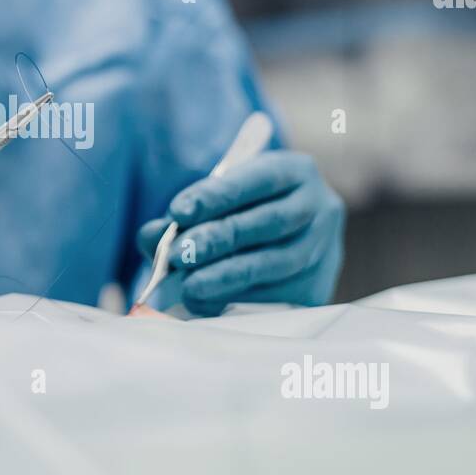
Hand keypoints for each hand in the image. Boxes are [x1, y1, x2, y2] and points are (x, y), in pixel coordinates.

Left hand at [137, 151, 343, 315]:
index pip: (257, 179)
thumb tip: (151, 237)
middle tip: (177, 254)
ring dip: (227, 277)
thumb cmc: (243, 212)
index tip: (177, 212)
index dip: (217, 196)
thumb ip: (184, 214)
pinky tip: (207, 303)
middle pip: (269, 222)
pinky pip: (278, 297)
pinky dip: (238, 300)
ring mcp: (324, 250)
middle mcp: (319, 207)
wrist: (291, 240)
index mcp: (295, 171)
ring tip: (188, 286)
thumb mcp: (218, 199)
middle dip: (219, 239)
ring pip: (275, 263)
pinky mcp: (317, 289)